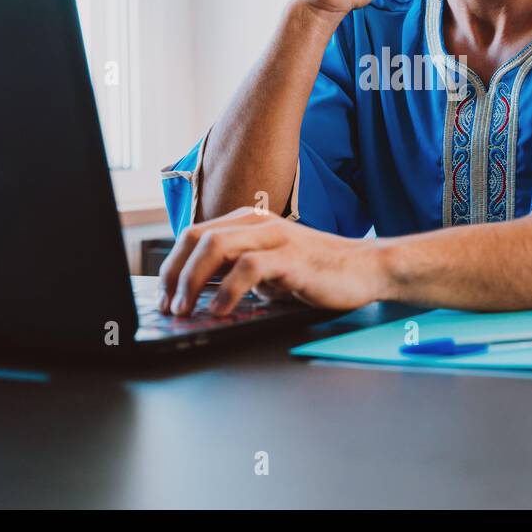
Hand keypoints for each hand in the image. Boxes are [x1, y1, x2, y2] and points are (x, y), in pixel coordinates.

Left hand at [157, 208, 386, 315]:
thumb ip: (241, 272)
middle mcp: (259, 224)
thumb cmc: (319, 271)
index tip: (164, 295)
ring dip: (193, 281)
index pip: (195, 235)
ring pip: (217, 247)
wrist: (366, 269)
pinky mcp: (292, 258)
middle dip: (174, 273)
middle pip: (198, 238)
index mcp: (250, 223)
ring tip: (185, 309)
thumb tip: (203, 293)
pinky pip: (249, 268)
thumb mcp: (272, 269)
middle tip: (169, 305)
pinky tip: (220, 309)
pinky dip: (228, 290)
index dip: (172, 265)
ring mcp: (276, 239)